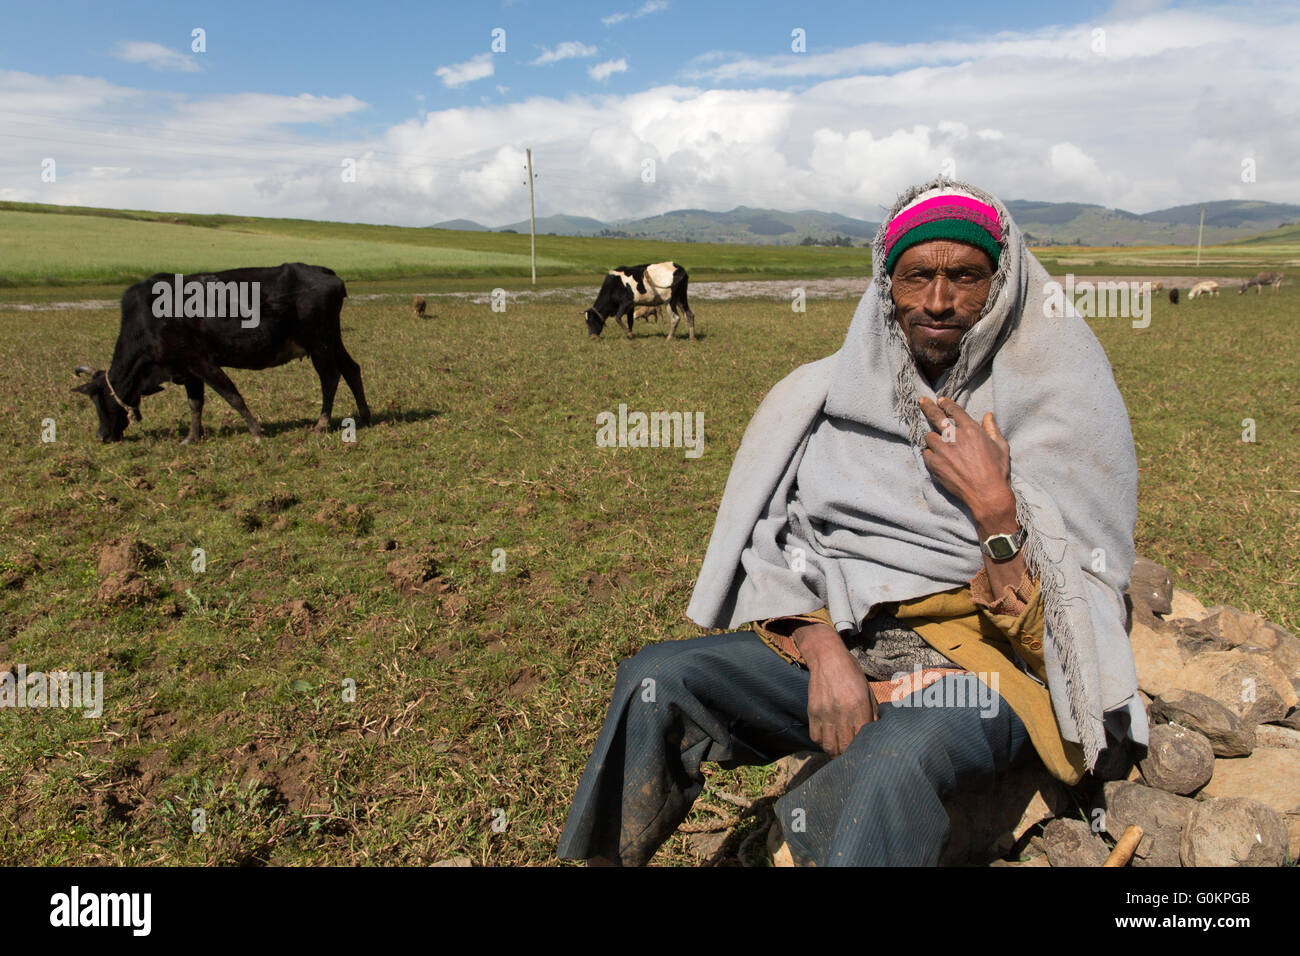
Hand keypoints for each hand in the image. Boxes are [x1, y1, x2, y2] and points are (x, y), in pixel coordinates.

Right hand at [793, 622, 877, 756]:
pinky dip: (822, 742)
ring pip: (829, 746)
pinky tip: (828, 740)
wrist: (828, 658)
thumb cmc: (851, 674)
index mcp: (859, 707)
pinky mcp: (813, 712)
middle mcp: (841, 713)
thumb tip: (876, 732)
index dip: (863, 748)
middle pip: (845, 747)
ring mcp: (825, 713)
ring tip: (840, 753)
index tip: (865, 751)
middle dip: (849, 755)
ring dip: (835, 752)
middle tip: (852, 756)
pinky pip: (816, 736)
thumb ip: (872, 713)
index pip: (862, 739)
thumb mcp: (867, 692)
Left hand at [918, 396, 1014, 521]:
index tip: (941, 400)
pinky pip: (926, 453)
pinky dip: (930, 454)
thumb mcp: (1001, 447)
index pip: (954, 410)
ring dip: (933, 438)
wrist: (987, 494)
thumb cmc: (997, 471)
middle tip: (922, 401)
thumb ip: (992, 429)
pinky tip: (937, 458)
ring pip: (929, 437)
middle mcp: (954, 437)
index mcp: (971, 430)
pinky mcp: (935, 464)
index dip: (946, 404)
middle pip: (936, 416)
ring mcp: (942, 451)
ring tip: (938, 444)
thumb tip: (988, 415)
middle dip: (928, 407)